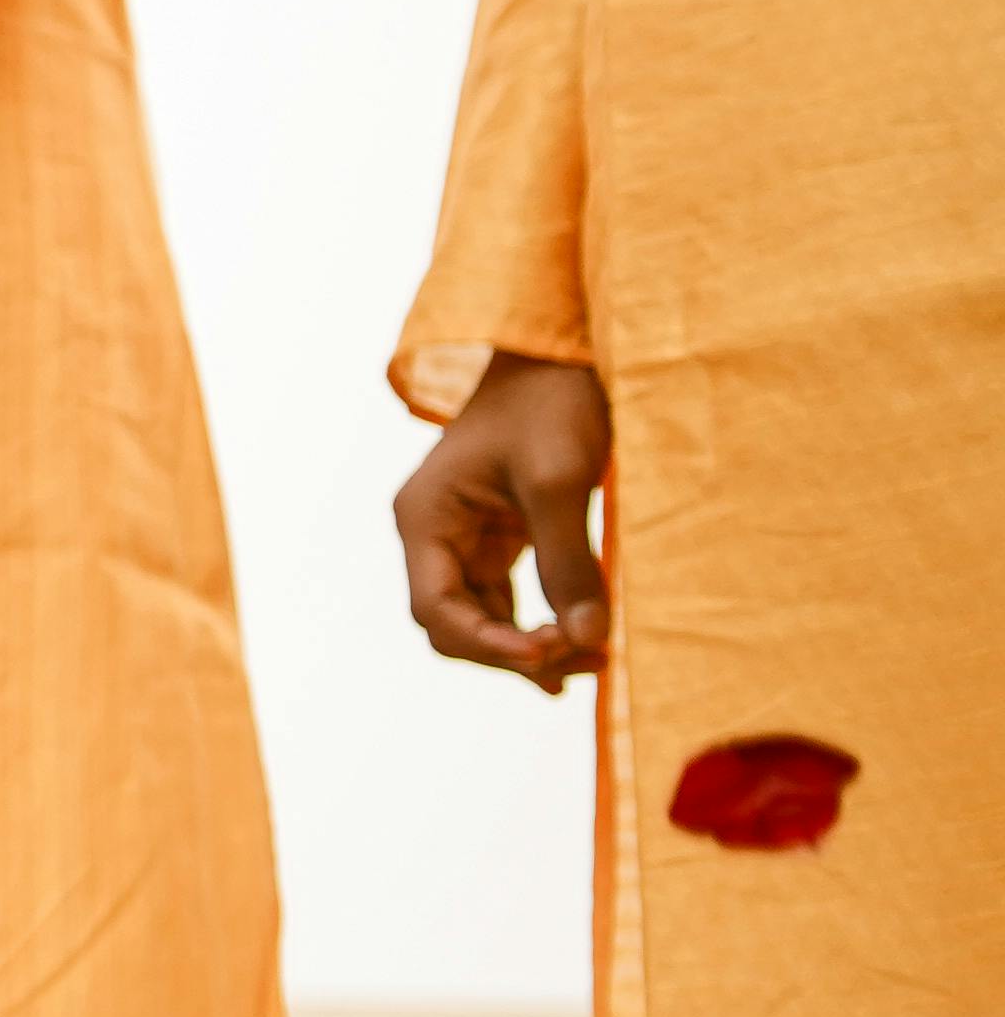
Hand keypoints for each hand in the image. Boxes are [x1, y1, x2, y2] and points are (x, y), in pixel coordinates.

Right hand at [396, 350, 610, 688]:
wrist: (558, 354)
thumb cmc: (549, 404)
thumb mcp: (560, 481)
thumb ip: (570, 564)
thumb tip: (589, 640)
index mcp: (424, 518)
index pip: (437, 608)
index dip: (489, 644)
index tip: (552, 653)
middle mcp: (432, 534)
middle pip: (454, 624)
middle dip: (512, 652)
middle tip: (584, 662)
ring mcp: (461, 537)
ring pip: (480, 618)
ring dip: (529, 646)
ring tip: (592, 662)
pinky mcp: (496, 537)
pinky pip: (505, 598)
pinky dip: (537, 624)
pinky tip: (576, 645)